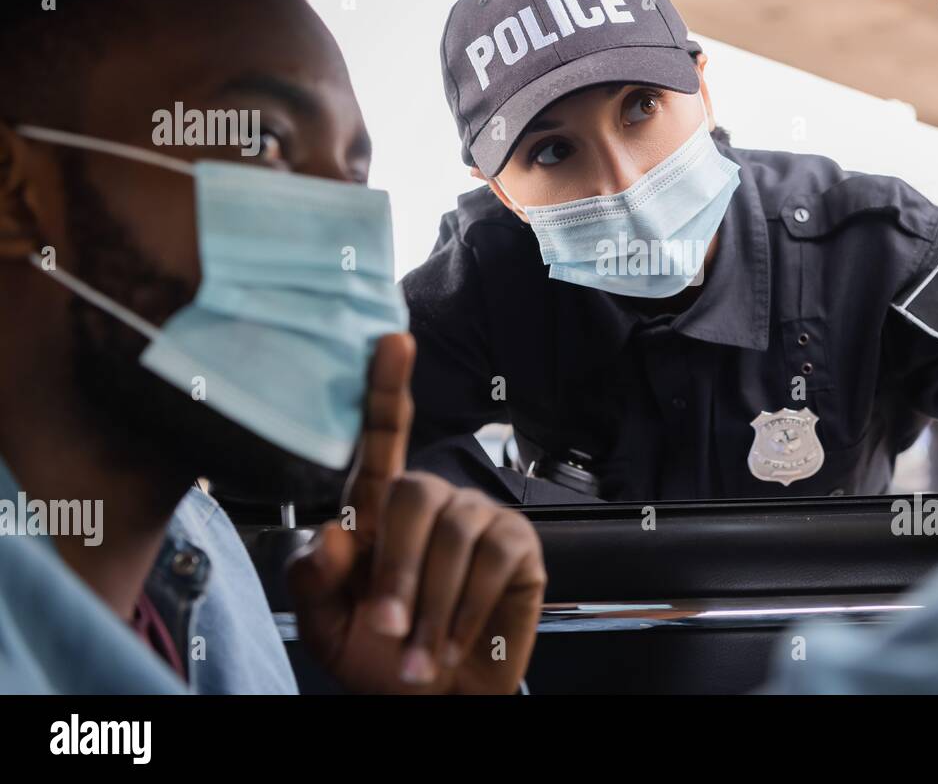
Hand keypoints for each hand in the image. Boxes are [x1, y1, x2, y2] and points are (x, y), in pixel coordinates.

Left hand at [288, 333, 545, 692]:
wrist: (436, 701)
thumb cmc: (381, 656)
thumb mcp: (328, 627)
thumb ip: (315, 580)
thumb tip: (330, 534)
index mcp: (378, 512)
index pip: (382, 438)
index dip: (385, 387)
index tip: (391, 339)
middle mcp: (431, 503)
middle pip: (414, 494)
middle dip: (398, 570)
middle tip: (388, 630)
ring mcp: (479, 519)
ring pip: (455, 535)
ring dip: (432, 606)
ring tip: (420, 654)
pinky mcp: (519, 546)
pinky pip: (494, 559)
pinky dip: (468, 609)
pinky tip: (457, 639)